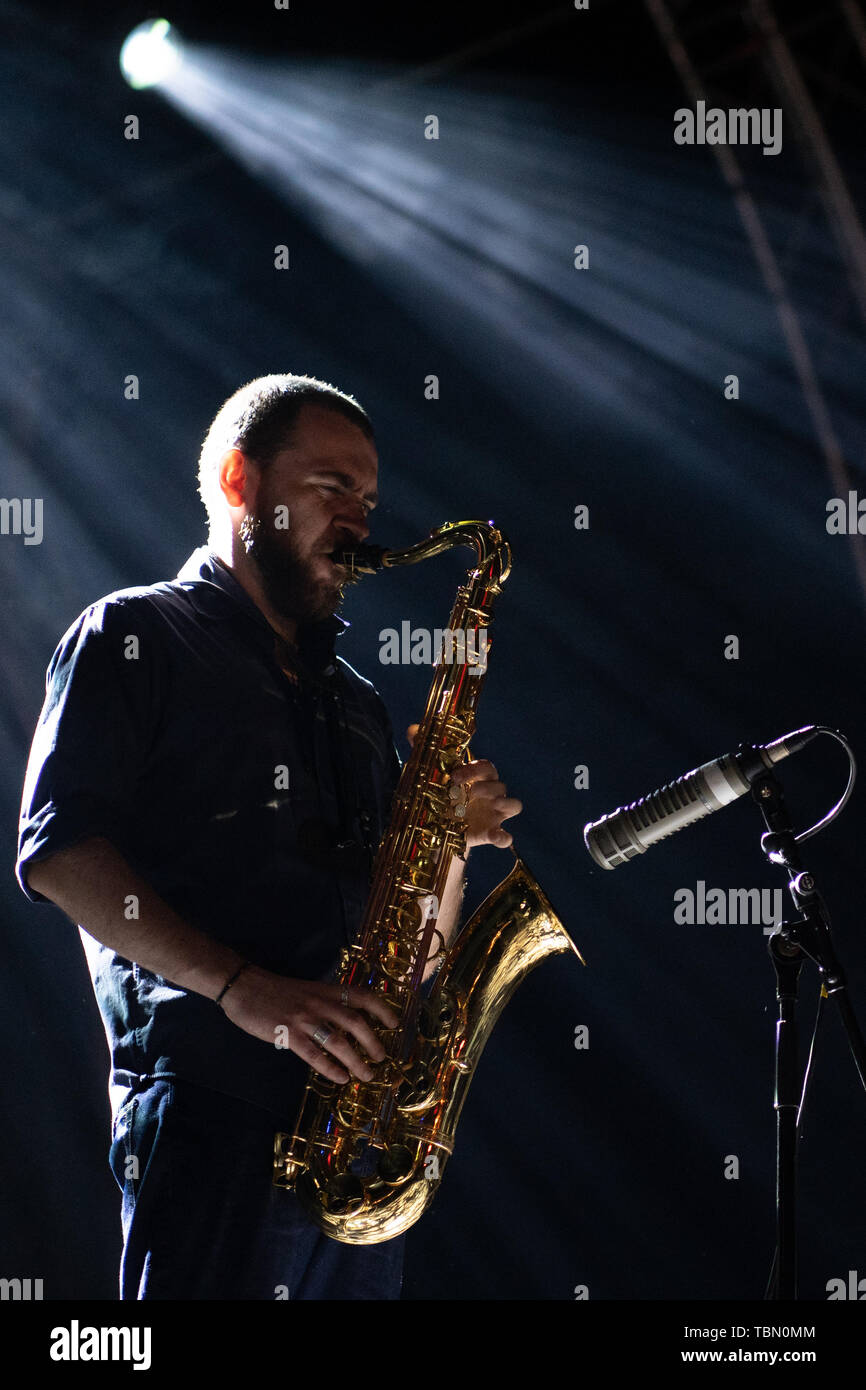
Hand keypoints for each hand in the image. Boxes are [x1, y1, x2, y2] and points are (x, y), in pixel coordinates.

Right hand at [220, 964, 400, 1084]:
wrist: (244, 985)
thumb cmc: (275, 991)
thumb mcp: (307, 990)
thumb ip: (325, 1003)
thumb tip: (346, 1023)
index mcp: (326, 990)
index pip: (362, 996)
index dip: (382, 1009)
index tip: (395, 1024)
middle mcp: (320, 1003)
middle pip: (357, 1022)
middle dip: (373, 1042)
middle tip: (382, 1059)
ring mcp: (305, 1019)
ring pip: (340, 1042)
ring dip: (357, 1061)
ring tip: (366, 1075)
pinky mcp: (288, 1033)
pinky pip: (315, 1055)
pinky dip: (331, 1068)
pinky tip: (340, 1078)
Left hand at [406, 724, 521, 849]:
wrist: (438, 830)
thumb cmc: (441, 797)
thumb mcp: (432, 777)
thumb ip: (424, 752)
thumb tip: (412, 729)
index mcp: (478, 779)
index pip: (486, 767)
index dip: (474, 769)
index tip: (454, 776)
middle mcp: (490, 795)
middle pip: (501, 784)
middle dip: (488, 786)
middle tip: (471, 791)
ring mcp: (494, 815)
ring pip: (514, 804)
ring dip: (506, 802)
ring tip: (493, 804)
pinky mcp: (491, 833)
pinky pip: (506, 837)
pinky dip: (504, 837)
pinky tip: (496, 836)